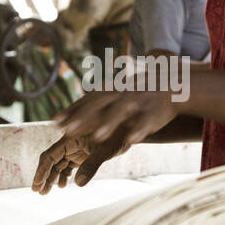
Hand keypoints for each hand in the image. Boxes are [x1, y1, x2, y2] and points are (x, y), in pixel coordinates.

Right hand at [32, 130, 127, 193]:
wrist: (130, 129)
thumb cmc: (119, 135)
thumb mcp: (105, 150)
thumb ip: (91, 166)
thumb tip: (78, 184)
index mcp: (71, 137)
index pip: (50, 155)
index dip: (41, 171)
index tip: (36, 185)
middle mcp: (70, 142)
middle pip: (51, 161)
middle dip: (44, 176)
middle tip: (39, 192)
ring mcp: (76, 148)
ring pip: (59, 164)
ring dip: (52, 177)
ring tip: (47, 192)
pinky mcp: (83, 153)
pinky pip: (68, 165)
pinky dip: (64, 175)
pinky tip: (62, 185)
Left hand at [56, 87, 177, 152]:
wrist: (169, 84)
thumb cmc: (132, 95)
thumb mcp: (108, 97)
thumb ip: (85, 108)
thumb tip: (56, 122)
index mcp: (108, 91)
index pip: (85, 101)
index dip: (71, 111)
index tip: (55, 123)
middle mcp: (119, 94)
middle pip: (99, 104)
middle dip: (83, 117)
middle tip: (67, 131)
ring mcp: (136, 102)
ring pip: (121, 111)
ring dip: (109, 123)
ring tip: (96, 137)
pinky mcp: (153, 112)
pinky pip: (144, 122)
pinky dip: (137, 130)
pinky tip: (130, 140)